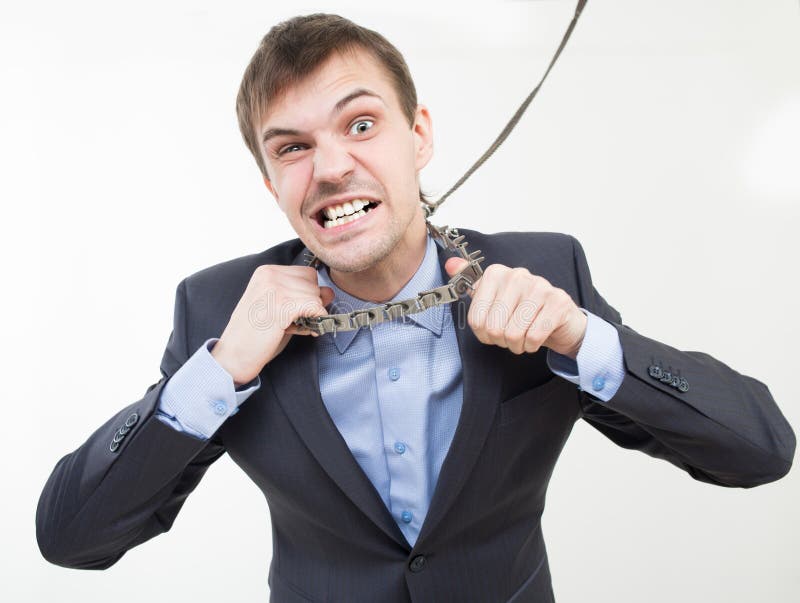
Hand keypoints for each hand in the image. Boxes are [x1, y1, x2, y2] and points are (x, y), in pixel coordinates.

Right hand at [211, 265, 333, 384]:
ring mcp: (275, 288)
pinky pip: (314, 306)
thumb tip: (329, 292)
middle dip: (310, 303)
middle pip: (313, 282)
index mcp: (266, 272)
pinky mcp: (282, 304)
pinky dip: (316, 320)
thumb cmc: (255, 335)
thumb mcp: (280, 309)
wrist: (234, 355)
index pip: (306, 273)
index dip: (308, 294)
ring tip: (295, 327)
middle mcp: (270, 275)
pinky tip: (305, 330)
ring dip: (311, 314)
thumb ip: (303, 297)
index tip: (299, 311)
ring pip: (315, 295)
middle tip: (296, 322)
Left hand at [444, 259, 586, 357]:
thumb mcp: (493, 296)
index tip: (491, 331)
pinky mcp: (558, 302)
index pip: (476, 319)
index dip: (483, 334)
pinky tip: (534, 339)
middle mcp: (517, 276)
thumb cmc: (522, 309)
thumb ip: (470, 282)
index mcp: (496, 273)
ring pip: (514, 333)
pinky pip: (534, 336)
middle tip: (509, 337)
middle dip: (501, 341)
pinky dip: (532, 345)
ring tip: (522, 339)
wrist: (559, 318)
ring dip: (517, 345)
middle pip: (494, 327)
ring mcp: (540, 287)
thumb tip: (451, 265)